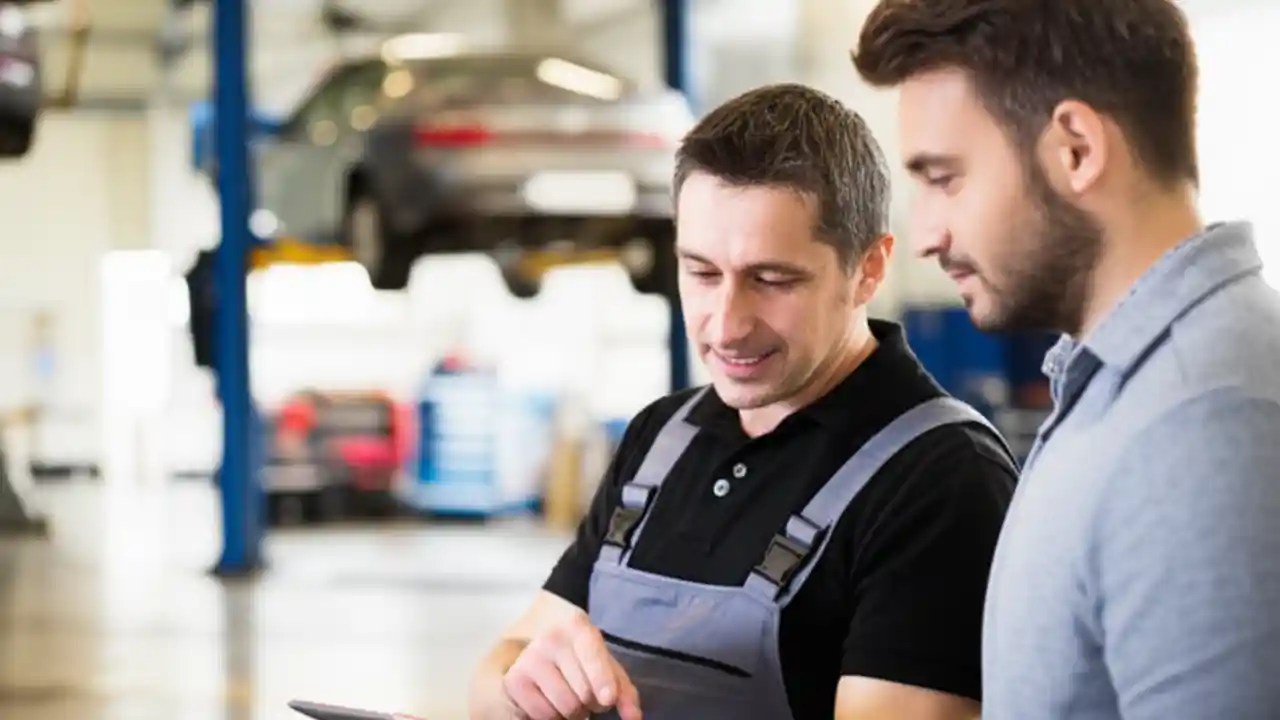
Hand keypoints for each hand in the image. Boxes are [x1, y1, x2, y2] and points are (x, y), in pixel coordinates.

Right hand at [502, 613, 641, 719]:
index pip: (592, 655)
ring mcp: (529, 658)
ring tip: (571, 699)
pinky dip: (553, 717)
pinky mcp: (514, 680)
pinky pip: (543, 715)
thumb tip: (633, 718)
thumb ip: (625, 692)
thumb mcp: (607, 669)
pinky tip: (553, 702)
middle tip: (588, 697)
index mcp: (578, 627)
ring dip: (574, 713)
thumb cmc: (583, 661)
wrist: (543, 652)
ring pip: (565, 705)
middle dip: (592, 703)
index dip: (601, 679)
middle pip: (583, 691)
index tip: (607, 698)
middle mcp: (551, 638)